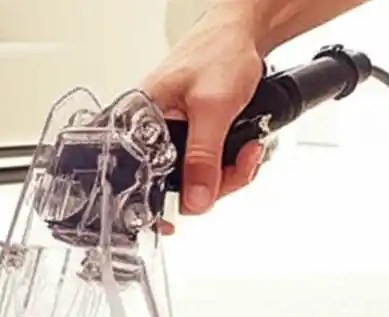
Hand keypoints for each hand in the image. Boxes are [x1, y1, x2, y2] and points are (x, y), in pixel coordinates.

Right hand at [142, 5, 268, 222]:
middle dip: (215, 182)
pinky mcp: (194, 135)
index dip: (164, 201)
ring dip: (229, 171)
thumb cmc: (219, 51)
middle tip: (239, 165)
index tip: (185, 212)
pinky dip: (232, 161)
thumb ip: (204, 158)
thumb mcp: (214, 107)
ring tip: (248, 149)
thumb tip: (196, 200)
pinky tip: (246, 144)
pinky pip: (208, 163)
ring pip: (197, 176)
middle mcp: (152, 130)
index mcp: (140, 119)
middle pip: (176, 183)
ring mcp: (174, 134)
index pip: (140, 176)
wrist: (244, 33)